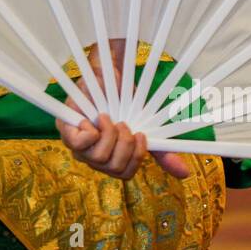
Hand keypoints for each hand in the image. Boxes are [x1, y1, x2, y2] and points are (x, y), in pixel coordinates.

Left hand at [54, 38, 190, 180]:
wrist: (107, 74)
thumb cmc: (122, 102)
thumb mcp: (145, 126)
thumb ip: (161, 150)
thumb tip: (185, 174)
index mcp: (112, 158)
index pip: (125, 174)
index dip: (136, 159)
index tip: (142, 136)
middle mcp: (93, 157)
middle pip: (113, 169)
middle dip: (125, 146)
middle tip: (126, 125)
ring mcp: (78, 147)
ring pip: (98, 158)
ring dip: (110, 136)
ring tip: (112, 118)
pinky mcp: (65, 131)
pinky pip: (77, 144)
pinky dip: (90, 132)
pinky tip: (97, 119)